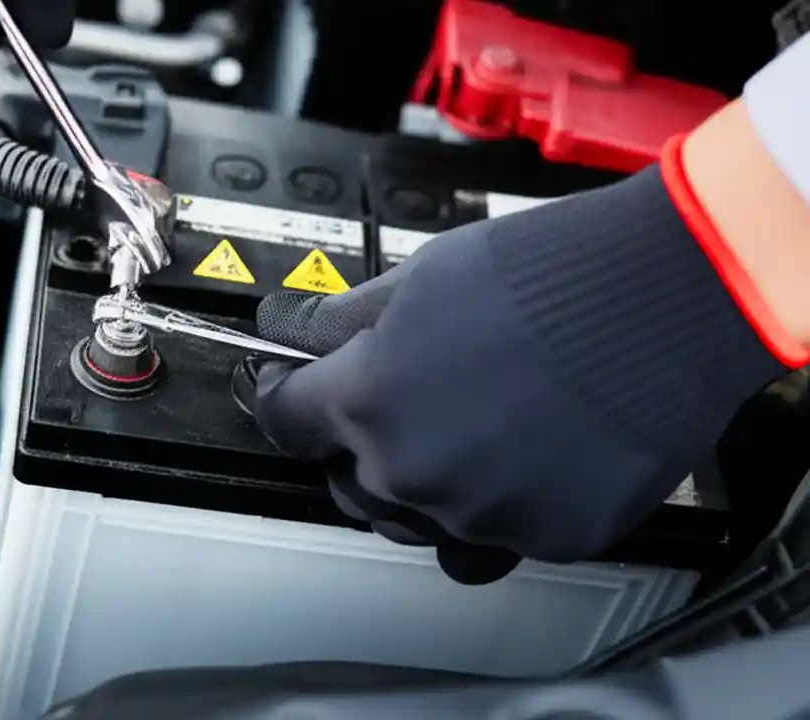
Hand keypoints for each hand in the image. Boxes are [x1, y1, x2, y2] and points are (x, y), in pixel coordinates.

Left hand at [252, 168, 783, 579]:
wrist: (667, 299)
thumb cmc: (550, 275)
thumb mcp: (420, 276)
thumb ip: (344, 323)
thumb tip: (295, 334)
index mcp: (369, 402)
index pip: (284, 421)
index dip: (277, 397)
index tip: (284, 387)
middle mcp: (415, 472)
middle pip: (349, 486)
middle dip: (354, 448)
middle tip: (387, 406)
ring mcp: (483, 514)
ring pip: (418, 523)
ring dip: (421, 488)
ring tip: (461, 433)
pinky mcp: (549, 537)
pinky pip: (495, 539)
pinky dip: (494, 507)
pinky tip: (515, 460)